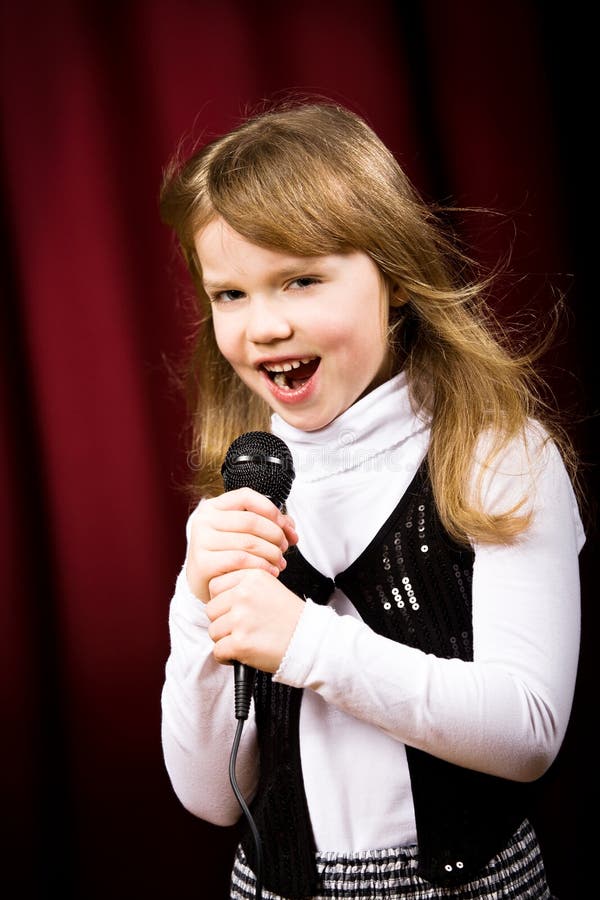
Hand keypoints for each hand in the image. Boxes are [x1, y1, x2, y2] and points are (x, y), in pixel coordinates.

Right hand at [185, 488, 297, 602]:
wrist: (206, 584)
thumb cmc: (228, 555)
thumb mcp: (246, 534)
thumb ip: (270, 525)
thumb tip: (291, 528)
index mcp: (213, 507)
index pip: (246, 496)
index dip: (270, 509)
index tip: (285, 525)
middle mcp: (203, 520)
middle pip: (251, 521)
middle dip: (275, 534)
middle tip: (285, 547)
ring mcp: (200, 541)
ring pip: (248, 542)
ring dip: (272, 553)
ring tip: (280, 562)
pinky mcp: (202, 563)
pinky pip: (241, 560)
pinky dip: (262, 566)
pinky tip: (271, 572)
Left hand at [206, 568, 304, 672]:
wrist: (311, 642)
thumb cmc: (292, 619)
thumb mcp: (270, 588)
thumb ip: (243, 587)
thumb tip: (216, 596)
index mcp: (252, 577)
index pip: (215, 586)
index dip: (222, 601)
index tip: (235, 610)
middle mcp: (244, 594)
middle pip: (211, 609)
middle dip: (223, 621)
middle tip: (243, 628)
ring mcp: (241, 619)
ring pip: (213, 631)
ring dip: (226, 640)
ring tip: (247, 640)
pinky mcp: (240, 643)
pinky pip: (218, 651)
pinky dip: (228, 657)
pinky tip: (243, 654)